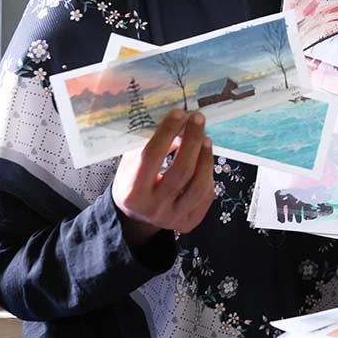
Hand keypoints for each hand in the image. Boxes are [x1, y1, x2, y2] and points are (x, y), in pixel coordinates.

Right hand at [112, 110, 214, 246]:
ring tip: (205, 139)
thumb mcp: (130, 165)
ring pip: (199, 186)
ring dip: (205, 158)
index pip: (152, 157)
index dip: (167, 132)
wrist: (135, 218)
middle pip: (181, 171)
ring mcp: (172, 217)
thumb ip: (148, 146)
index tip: (178, 114)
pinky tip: (204, 161)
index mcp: (133, 192)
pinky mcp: (188, 223)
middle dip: (192, 141)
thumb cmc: (133, 183)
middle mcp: (153, 207)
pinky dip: (207, 175)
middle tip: (198, 119)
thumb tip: (175, 123)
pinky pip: (206, 196)